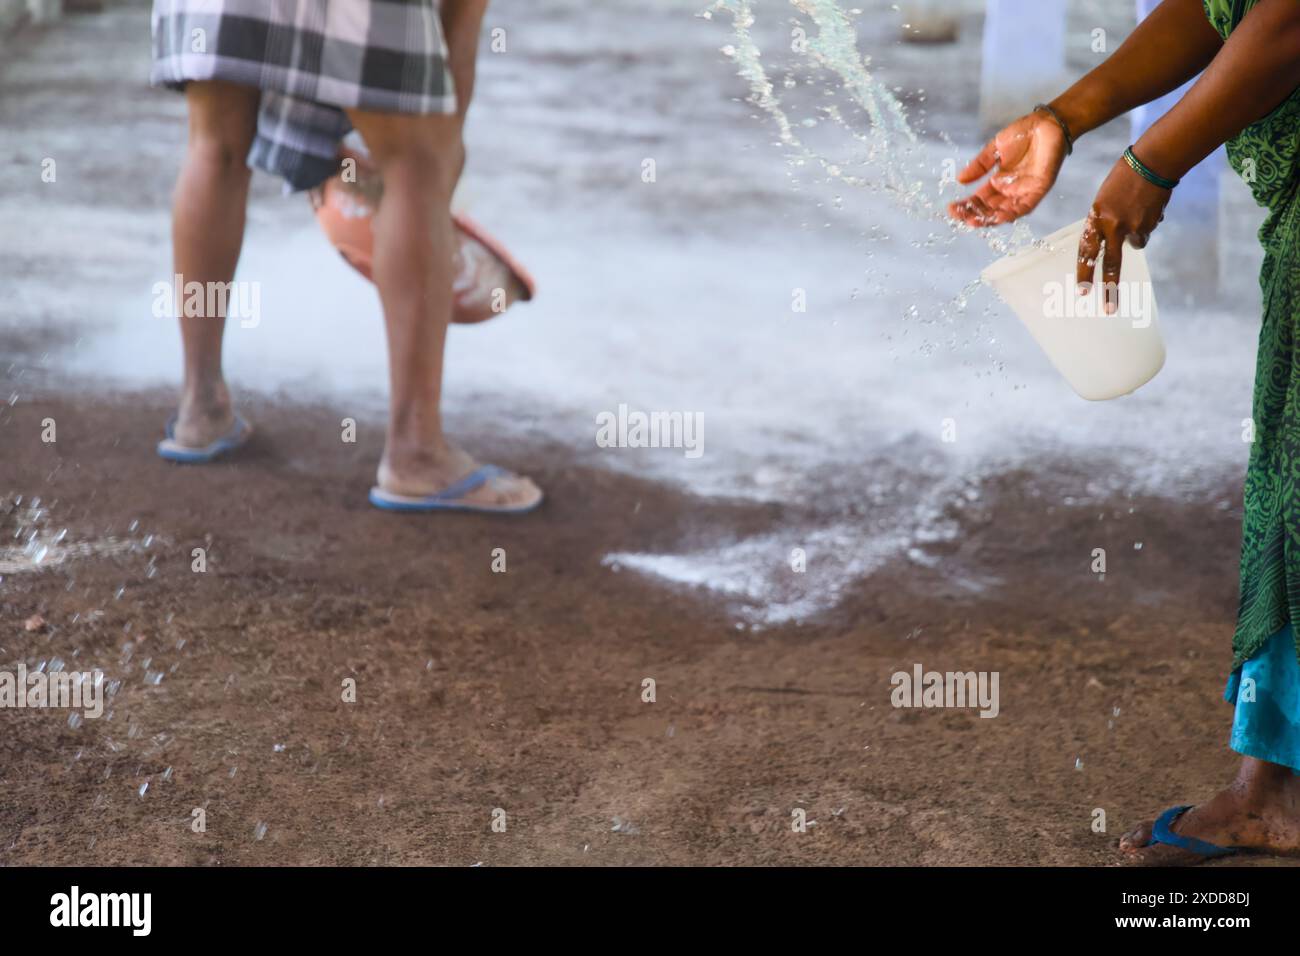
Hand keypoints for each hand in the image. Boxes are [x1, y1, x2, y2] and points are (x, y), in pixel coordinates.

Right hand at [948, 110, 1068, 226]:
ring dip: (990, 219)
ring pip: (1005, 212)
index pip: (980, 200)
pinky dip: (1012, 213)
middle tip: (960, 217)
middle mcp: (1010, 190)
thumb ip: (979, 165)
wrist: (1047, 123)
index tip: (951, 208)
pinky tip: (998, 217)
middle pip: (990, 209)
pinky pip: (1025, 206)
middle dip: (974, 215)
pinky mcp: (1039, 189)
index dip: (966, 206)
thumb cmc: (1023, 133)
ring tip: (974, 220)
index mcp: (999, 181)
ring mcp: (1024, 191)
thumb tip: (960, 179)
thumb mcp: (994, 149)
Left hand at [1077, 156, 1171, 313]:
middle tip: (1107, 309)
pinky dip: (1148, 223)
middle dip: (1109, 288)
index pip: (1086, 252)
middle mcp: (1112, 226)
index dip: (1085, 273)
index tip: (1082, 293)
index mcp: (1095, 218)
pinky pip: (1147, 231)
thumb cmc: (1125, 177)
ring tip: (1138, 210)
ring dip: (1135, 234)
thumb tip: (1114, 243)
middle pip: (1110, 264)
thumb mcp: (1104, 199)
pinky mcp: (1152, 224)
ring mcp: (1134, 226)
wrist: (1153, 161)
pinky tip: (1149, 206)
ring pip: (1134, 244)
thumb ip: (1104, 222)